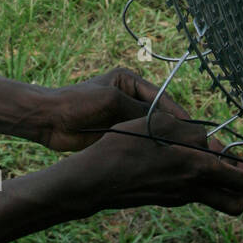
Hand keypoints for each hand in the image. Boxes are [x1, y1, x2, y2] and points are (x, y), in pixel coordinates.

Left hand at [39, 66, 191, 151]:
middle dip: (172, 128)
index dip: (177, 113)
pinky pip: (137, 141)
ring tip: (180, 155)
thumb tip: (165, 124)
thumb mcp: (111, 101)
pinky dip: (148, 149)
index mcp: (129, 81)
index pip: (161, 97)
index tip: (192, 128)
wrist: (50, 120)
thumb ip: (138, 111)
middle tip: (191, 145)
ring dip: (161, 140)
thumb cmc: (77, 102)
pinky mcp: (116, 134)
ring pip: (149, 130)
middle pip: (158, 114)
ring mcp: (123, 117)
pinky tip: (160, 160)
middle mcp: (128, 97)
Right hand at [79, 106, 242, 216]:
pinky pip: (196, 193)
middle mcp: (192, 188)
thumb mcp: (158, 123)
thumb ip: (188, 128)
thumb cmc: (124, 147)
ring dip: (224, 185)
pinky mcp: (165, 199)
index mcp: (196, 168)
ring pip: (217, 200)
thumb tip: (205, 137)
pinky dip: (201, 181)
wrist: (97, 180)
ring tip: (214, 161)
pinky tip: (184, 161)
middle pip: (237, 201)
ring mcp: (179, 197)